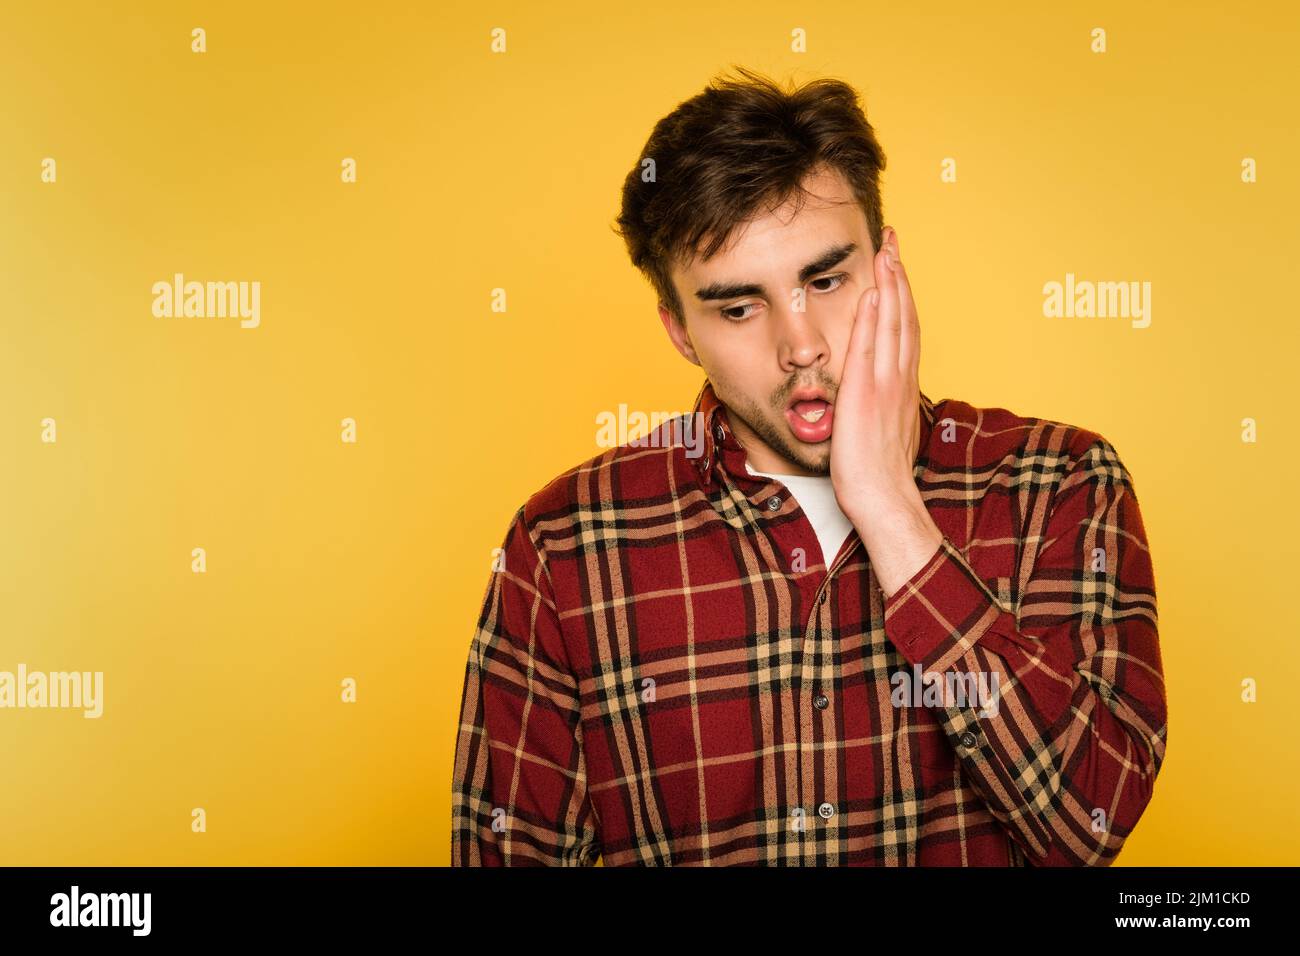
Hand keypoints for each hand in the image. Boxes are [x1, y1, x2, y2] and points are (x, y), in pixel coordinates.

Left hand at [830, 226, 942, 594]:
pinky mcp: (866, 397)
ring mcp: (885, 386)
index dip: (900, 294)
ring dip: (888, 286)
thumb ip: (882, 401)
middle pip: (902, 317)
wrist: (882, 499)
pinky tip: (871, 294)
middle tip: (892, 239)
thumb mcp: (883, 426)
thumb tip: (875, 391)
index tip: (894, 264)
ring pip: (891, 326)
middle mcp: (898, 379)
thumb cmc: (878, 472)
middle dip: (897, 275)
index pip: (904, 328)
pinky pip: (869, 352)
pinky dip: (872, 321)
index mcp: (901, 384)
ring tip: (885, 251)